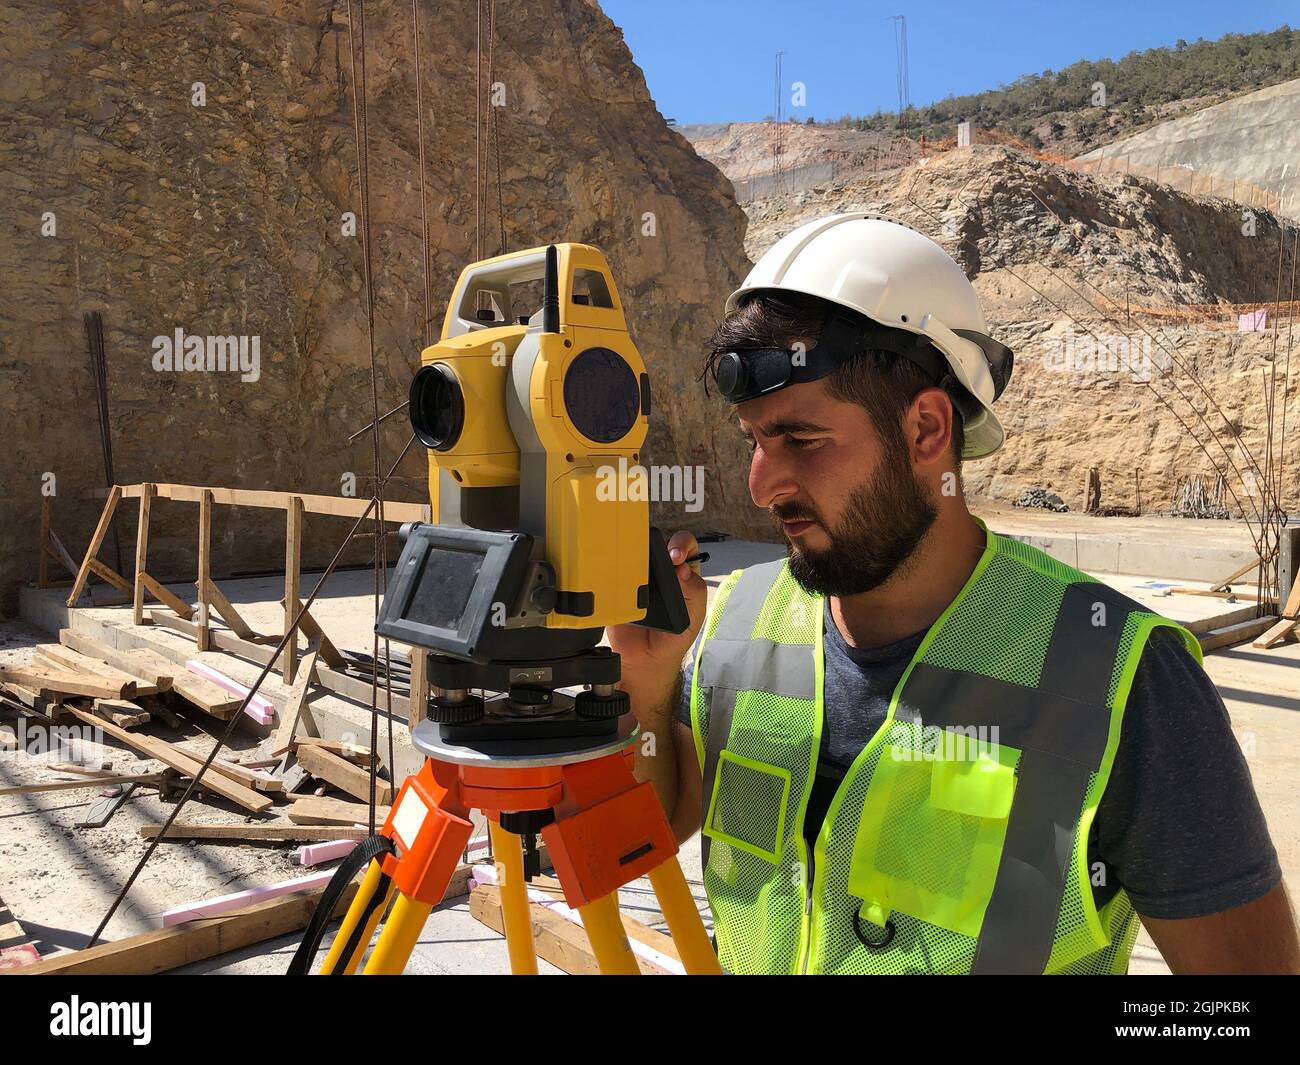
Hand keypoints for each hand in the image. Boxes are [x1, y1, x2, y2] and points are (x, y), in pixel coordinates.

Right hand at [606, 530, 708, 693]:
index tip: (675, 556)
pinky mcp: (617, 588)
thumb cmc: (672, 639)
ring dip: (634, 552)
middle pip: (657, 543)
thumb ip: (694, 592)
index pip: (685, 547)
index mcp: (682, 575)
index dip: (681, 545)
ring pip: (634, 553)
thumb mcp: (694, 617)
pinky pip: (614, 572)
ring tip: (637, 562)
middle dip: (657, 542)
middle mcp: (659, 572)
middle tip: (658, 556)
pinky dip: (615, 569)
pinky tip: (619, 576)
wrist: (643, 661)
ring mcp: (636, 578)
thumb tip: (683, 570)